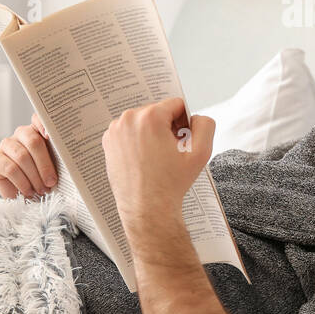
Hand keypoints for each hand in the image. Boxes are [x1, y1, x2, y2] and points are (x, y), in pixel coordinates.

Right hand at [0, 111, 57, 198]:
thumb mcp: (56, 167)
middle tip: (51, 182)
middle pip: (33, 141)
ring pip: (22, 156)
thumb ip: (60, 157)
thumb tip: (72, 157)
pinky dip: (22, 182)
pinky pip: (11, 168)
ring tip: (42, 190)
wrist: (27, 196)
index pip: (40, 119)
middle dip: (44, 164)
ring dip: (34, 177)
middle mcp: (22, 134)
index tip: (50, 136)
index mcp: (38, 130)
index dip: (44, 125)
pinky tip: (28, 190)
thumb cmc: (45, 178)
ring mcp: (7, 145)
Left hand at [102, 97, 214, 225]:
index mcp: (149, 117)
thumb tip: (195, 117)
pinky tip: (144, 159)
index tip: (182, 141)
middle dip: (168, 128)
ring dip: (153, 133)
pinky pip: (130, 131)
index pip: (176, 105)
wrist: (147, 209)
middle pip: (158, 112)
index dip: (185, 122)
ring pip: (144, 121)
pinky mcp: (108, 142)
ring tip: (157, 157)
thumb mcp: (200, 152)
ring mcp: (115, 131)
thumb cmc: (170, 184)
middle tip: (171, 152)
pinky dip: (139, 141)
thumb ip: (205, 124)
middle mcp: (128, 120)